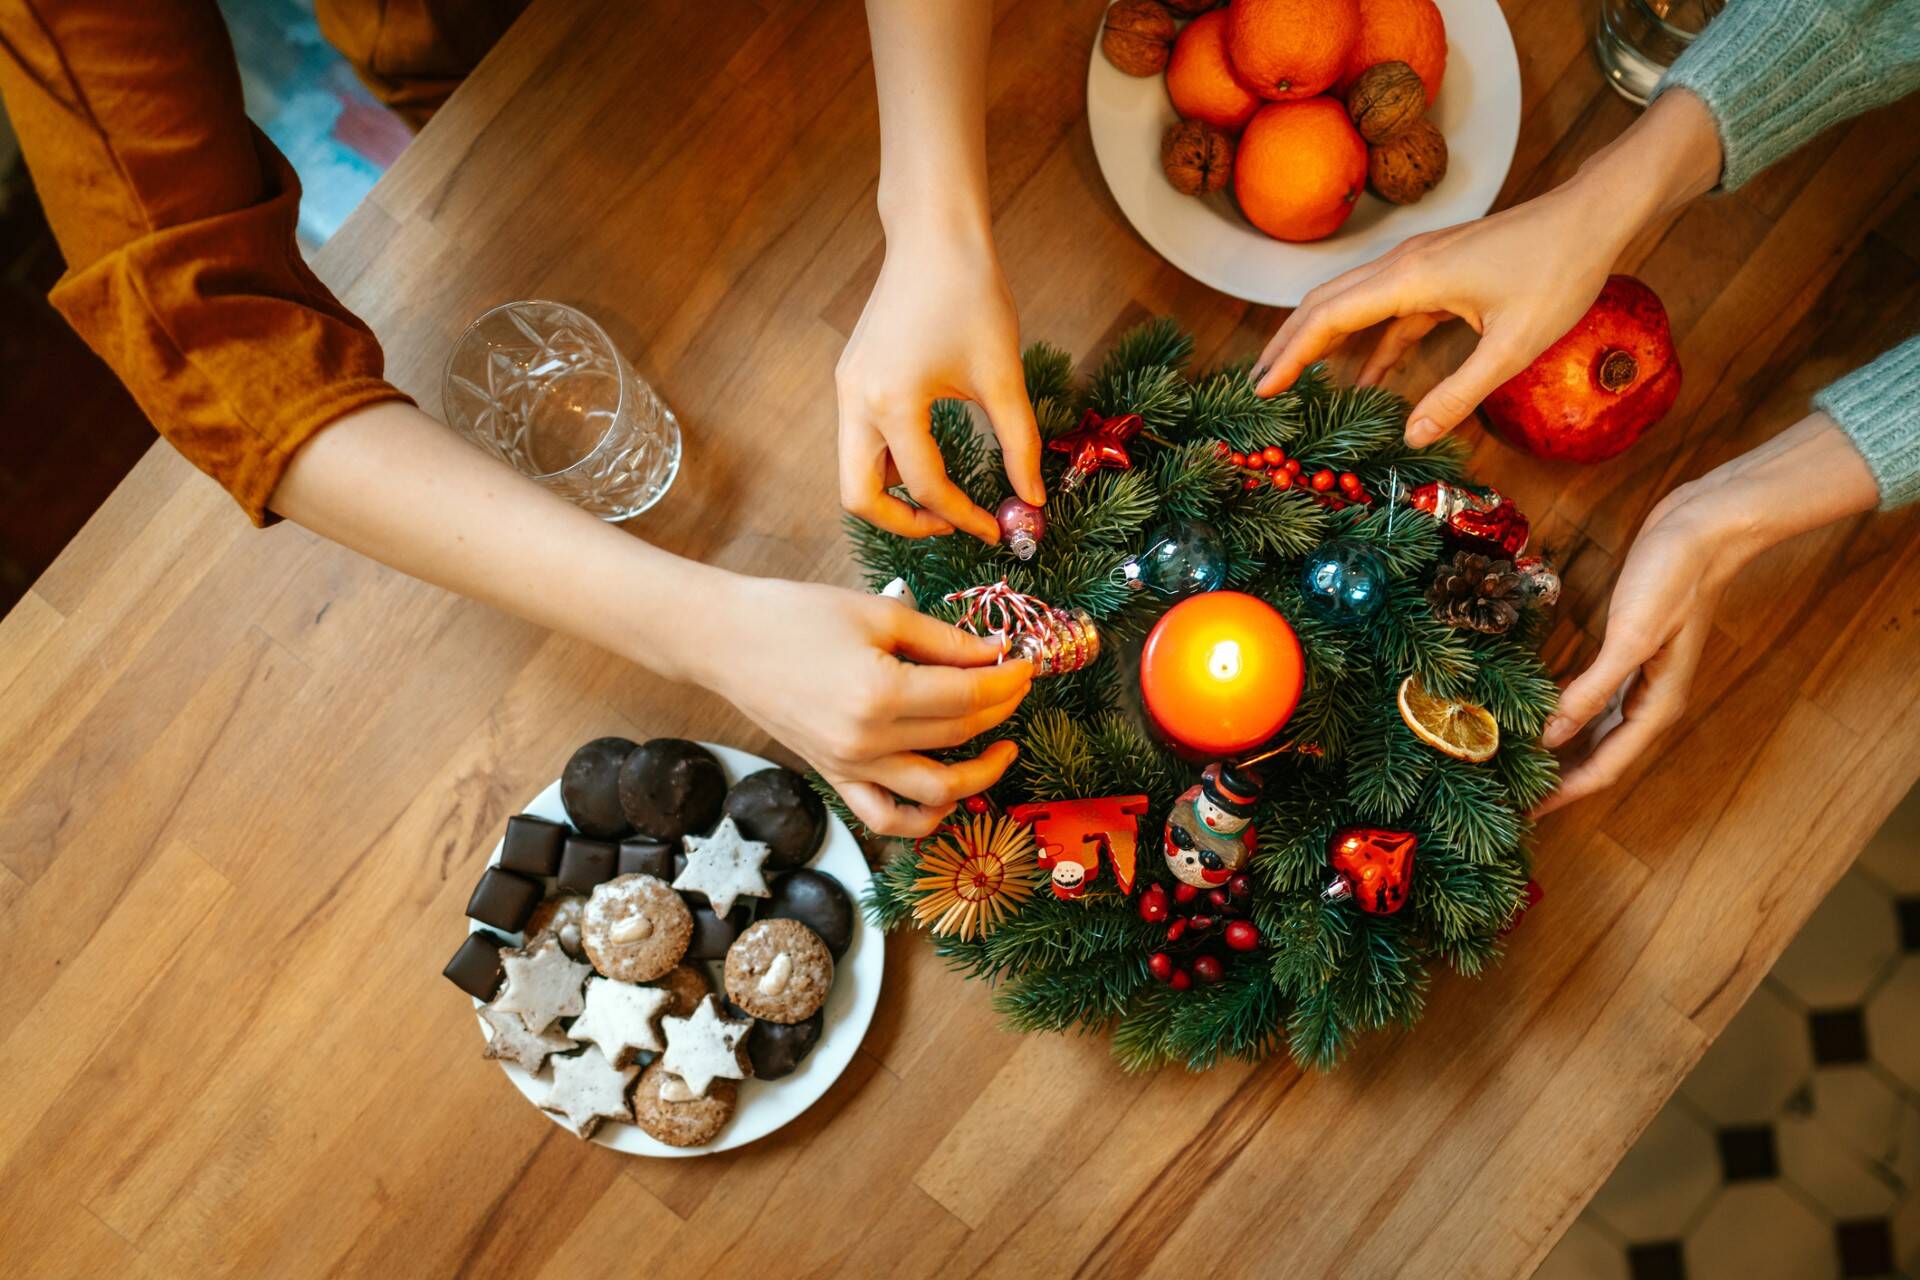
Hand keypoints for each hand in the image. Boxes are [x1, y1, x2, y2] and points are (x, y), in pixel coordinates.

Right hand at [697, 575, 1031, 836]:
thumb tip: (994, 655)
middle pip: (958, 735)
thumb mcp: (878, 613)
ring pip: (936, 792)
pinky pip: (887, 818)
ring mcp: (850, 767)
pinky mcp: (835, 777)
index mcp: (880, 692)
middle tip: (1015, 685)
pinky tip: (951, 798)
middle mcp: (867, 740)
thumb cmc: (796, 615)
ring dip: (981, 775)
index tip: (1027, 663)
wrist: (727, 642)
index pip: (967, 695)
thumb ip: (942, 640)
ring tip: (1002, 748)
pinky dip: (924, 820)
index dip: (1006, 680)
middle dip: (999, 709)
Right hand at [836, 222, 1043, 541]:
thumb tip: (1034, 500)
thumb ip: (1019, 444)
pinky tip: (929, 455)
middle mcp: (856, 402)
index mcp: (893, 403)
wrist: (934, 237)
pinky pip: (859, 442)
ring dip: (893, 494)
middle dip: (904, 523)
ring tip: (943, 495)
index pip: (925, 487)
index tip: (997, 529)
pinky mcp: (851, 379)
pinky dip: (889, 464)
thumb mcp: (1002, 375)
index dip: (964, 517)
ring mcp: (846, 390)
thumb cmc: (971, 295)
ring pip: (854, 472)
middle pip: (858, 498)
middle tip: (950, 525)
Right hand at [1252, 89, 1723, 446]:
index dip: (1290, 355)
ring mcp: (1418, 266)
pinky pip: (1385, 310)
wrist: (1595, 215)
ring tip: (1294, 380)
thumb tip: (1410, 438)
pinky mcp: (1437, 273)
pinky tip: (1366, 378)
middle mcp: (1402, 265)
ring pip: (1350, 303)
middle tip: (1259, 389)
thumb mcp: (1511, 347)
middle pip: (1324, 304)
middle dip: (1288, 346)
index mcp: (1410, 278)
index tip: (1261, 389)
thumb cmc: (1559, 272)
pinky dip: (1366, 342)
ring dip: (1320, 340)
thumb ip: (1457, 394)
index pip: (1327, 318)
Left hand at [1532, 487, 1731, 814]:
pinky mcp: (1623, 649)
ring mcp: (1637, 675)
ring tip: (1513, 762)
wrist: (1702, 526)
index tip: (1524, 817)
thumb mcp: (1630, 638)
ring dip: (1556, 747)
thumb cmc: (1672, 579)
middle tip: (1508, 797)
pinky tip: (1530, 711)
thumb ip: (1591, 690)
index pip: (1603, 769)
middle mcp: (1647, 700)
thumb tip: (1549, 737)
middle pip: (1596, 756)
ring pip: (1590, 728)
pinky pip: (1586, 694)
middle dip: (1557, 780)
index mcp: (1655, 708)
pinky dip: (1560, 709)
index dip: (1563, 795)